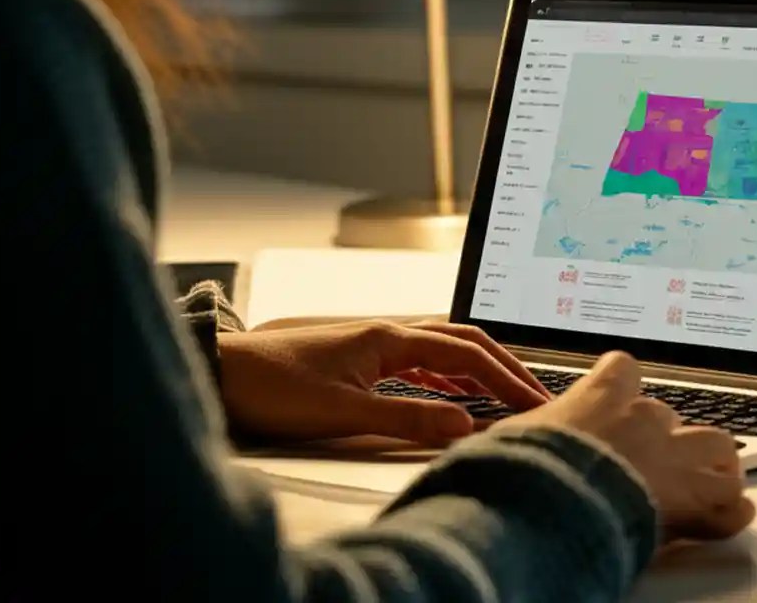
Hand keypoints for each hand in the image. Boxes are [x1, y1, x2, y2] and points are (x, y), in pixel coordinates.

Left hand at [217, 320, 551, 445]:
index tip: (536, 402)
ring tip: (508, 392)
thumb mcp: (343, 412)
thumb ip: (407, 419)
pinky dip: (450, 373)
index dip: (506, 378)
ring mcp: (374, 342)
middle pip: (464, 341)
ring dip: (481, 368)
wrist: (219, 371)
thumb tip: (465, 424)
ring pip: (444, 346)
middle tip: (537, 394)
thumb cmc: (271, 386)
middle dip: (506, 367)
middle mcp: (386, 332)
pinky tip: (454, 391)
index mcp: (388, 338)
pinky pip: (422, 358)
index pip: (466, 354)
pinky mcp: (361, 357)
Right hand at [499, 352, 754, 540]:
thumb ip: (519, 433)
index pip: (623, 368)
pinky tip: (727, 516)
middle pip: (671, 415)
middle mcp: (646, 419)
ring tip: (700, 481)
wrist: (551, 509)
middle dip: (662, 438)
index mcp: (602, 396)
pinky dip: (729, 512)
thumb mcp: (508, 440)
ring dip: (711, 464)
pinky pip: (731, 503)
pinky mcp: (697, 500)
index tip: (614, 397)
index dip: (620, 384)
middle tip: (645, 464)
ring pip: (718, 446)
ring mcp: (677, 457)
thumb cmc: (523, 474)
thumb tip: (484, 441)